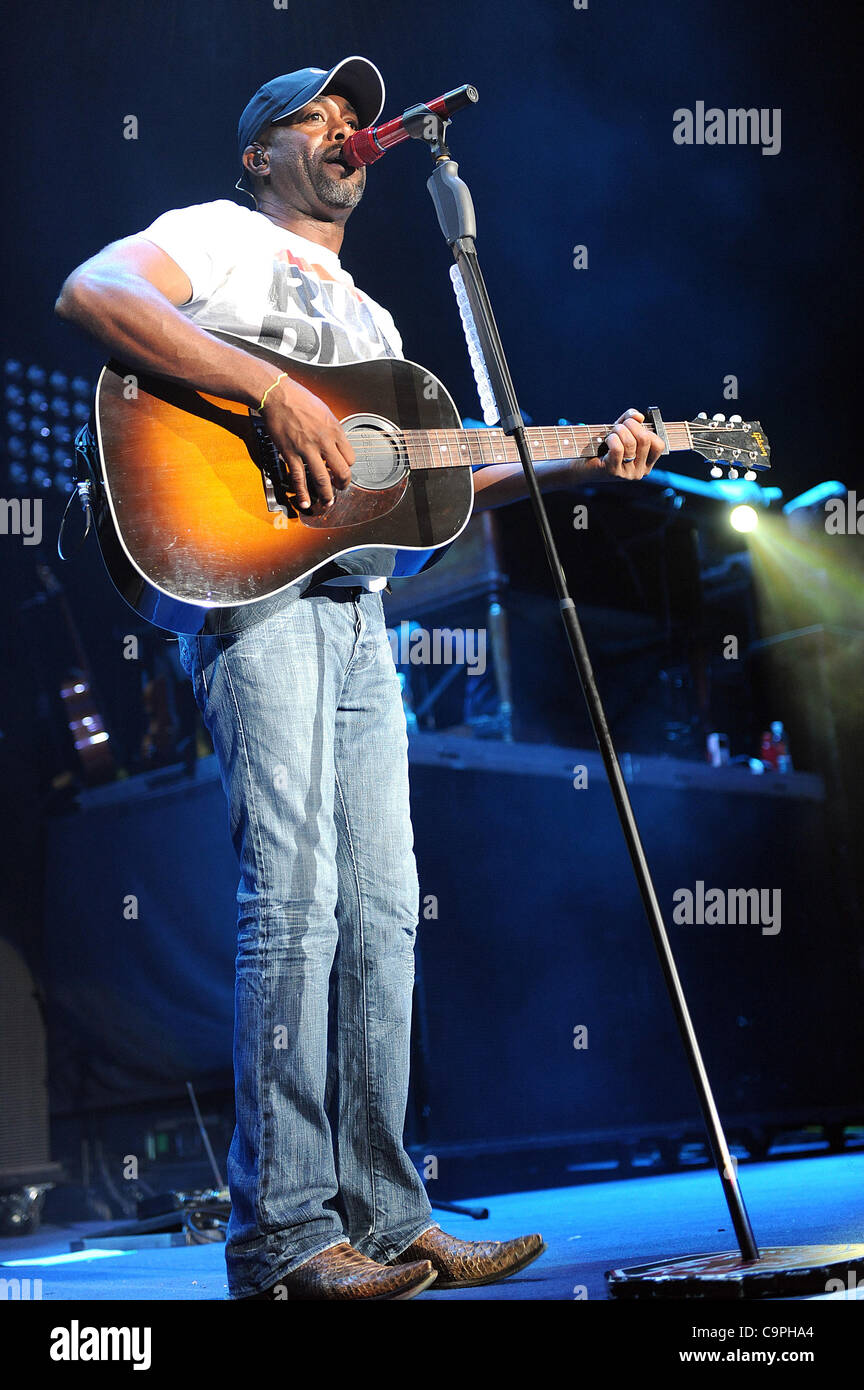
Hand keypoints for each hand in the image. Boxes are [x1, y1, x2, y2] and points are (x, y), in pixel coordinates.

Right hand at [260, 375, 353, 508]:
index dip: (347, 467)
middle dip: (343, 484)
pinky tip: (304, 502)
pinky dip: (302, 493)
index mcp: (335, 430)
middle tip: (340, 489)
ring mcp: (307, 449)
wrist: (277, 394)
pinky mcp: (290, 453)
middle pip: (342, 471)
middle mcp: (324, 441)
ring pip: (322, 479)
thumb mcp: (324, 411)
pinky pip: (299, 478)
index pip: (350, 457)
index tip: (342, 470)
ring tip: (327, 502)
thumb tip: (335, 442)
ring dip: (326, 494)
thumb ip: (331, 429)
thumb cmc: (299, 399)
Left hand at [599, 409, 665, 479]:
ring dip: (619, 430)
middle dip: (631, 425)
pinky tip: (606, 441)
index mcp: (646, 464)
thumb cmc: (604, 447)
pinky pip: (617, 448)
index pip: (659, 445)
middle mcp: (639, 472)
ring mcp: (627, 474)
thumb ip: (631, 420)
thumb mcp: (621, 431)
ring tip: (611, 433)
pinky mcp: (613, 472)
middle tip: (619, 426)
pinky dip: (611, 439)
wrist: (583, 465)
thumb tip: (639, 416)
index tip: (634, 427)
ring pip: (630, 443)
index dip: (647, 430)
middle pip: (644, 439)